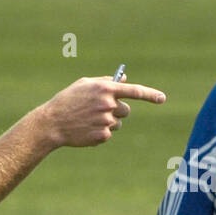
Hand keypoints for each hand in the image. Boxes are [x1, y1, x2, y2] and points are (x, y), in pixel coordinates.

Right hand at [39, 76, 165, 147]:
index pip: (134, 91)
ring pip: (118, 123)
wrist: (52, 122)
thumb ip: (105, 81)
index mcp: (105, 89)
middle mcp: (108, 105)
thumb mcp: (84, 84)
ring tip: (89, 120)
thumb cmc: (68, 100)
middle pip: (126, 110)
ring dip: (108, 122)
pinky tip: (86, 129)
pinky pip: (109, 133)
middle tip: (100, 110)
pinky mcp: (103, 136)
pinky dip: (101, 132)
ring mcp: (106, 121)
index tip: (162, 99)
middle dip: (117, 110)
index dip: (151, 95)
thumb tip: (125, 78)